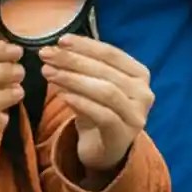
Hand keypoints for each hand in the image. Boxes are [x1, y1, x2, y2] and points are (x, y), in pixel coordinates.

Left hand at [39, 35, 153, 183]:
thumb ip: (83, 66)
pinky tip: (62, 95)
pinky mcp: (123, 135)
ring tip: (48, 73)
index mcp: (139, 74)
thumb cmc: (99, 111)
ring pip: (105, 91)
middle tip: (47, 56)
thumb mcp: (93, 85)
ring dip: (73, 79)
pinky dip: (81, 103)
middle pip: (105, 71)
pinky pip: (102, 115)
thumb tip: (57, 48)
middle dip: (73, 60)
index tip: (61, 40)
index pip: (111, 53)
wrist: (105, 150)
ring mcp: (136, 116)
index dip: (85, 45)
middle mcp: (144, 93)